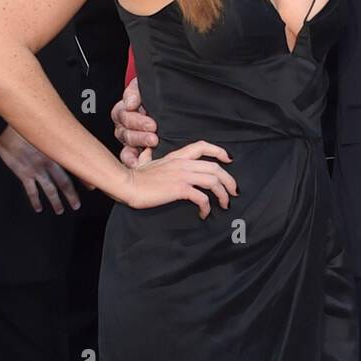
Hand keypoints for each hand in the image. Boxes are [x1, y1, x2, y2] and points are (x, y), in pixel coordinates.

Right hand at [0, 125, 80, 213]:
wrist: (6, 129)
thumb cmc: (27, 126)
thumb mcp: (48, 130)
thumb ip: (59, 138)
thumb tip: (69, 138)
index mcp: (57, 151)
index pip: (76, 167)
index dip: (85, 178)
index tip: (93, 186)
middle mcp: (49, 162)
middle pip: (64, 182)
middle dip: (71, 195)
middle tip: (76, 205)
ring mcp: (36, 170)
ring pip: (50, 189)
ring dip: (55, 201)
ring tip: (60, 210)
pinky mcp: (23, 174)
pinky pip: (31, 190)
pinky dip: (35, 201)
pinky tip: (38, 207)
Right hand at [112, 77, 157, 168]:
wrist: (167, 102)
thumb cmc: (155, 95)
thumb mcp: (144, 87)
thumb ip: (136, 91)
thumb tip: (130, 103)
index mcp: (123, 109)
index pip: (123, 115)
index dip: (137, 120)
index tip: (152, 124)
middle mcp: (124, 125)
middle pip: (126, 131)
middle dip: (141, 134)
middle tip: (154, 136)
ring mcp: (128, 138)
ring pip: (128, 144)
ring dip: (140, 144)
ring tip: (153, 144)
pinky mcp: (134, 149)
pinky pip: (127, 156)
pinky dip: (131, 160)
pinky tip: (137, 163)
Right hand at [118, 141, 236, 219]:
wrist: (126, 184)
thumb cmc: (134, 176)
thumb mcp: (144, 161)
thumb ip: (149, 156)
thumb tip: (147, 151)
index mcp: (177, 156)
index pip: (202, 146)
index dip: (219, 151)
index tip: (229, 159)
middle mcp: (183, 163)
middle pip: (216, 167)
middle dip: (229, 180)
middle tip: (234, 191)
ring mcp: (182, 175)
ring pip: (213, 181)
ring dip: (223, 194)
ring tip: (225, 204)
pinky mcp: (179, 189)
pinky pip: (201, 197)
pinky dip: (207, 206)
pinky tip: (204, 213)